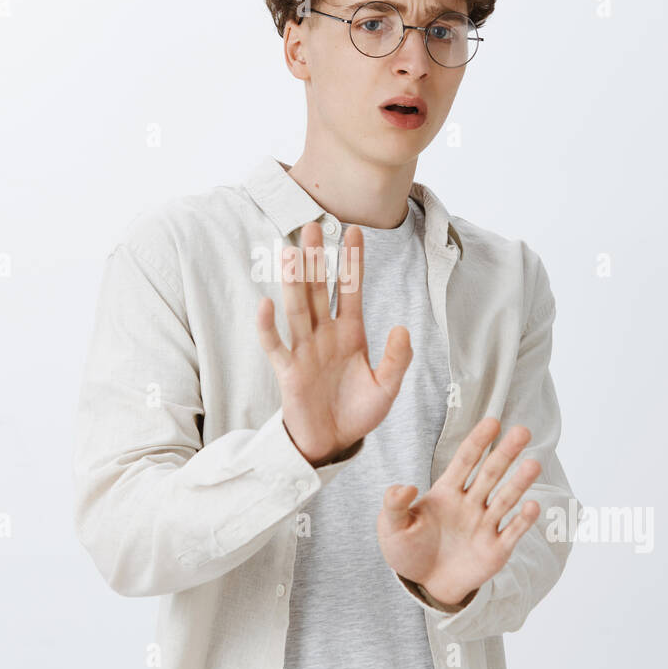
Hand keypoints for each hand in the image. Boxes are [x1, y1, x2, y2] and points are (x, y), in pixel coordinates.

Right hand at [256, 220, 411, 465]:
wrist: (334, 443)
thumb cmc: (358, 412)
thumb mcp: (387, 387)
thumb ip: (396, 359)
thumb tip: (402, 328)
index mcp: (351, 333)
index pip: (351, 289)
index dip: (352, 262)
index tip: (354, 231)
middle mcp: (325, 335)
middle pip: (319, 289)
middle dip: (317, 259)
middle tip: (312, 225)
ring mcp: (304, 350)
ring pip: (297, 308)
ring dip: (293, 281)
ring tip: (289, 252)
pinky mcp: (288, 371)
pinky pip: (276, 346)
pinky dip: (269, 327)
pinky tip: (266, 305)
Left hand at [377, 417, 543, 604]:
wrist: (424, 583)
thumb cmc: (407, 550)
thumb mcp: (391, 526)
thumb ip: (395, 505)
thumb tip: (405, 486)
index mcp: (446, 492)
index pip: (465, 461)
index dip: (478, 441)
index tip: (492, 422)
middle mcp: (470, 504)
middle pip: (490, 474)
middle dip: (505, 453)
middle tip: (523, 431)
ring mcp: (485, 525)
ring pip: (505, 499)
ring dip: (519, 482)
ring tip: (533, 464)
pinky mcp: (496, 549)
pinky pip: (512, 532)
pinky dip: (523, 520)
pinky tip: (532, 505)